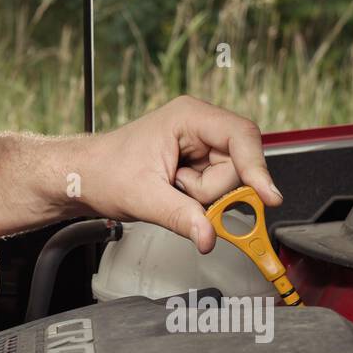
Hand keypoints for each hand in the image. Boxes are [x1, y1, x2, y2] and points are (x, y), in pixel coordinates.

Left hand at [79, 95, 281, 253]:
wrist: (85, 177)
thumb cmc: (104, 171)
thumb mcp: (143, 197)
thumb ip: (181, 217)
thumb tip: (209, 235)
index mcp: (188, 116)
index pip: (242, 136)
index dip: (257, 167)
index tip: (267, 195)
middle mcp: (199, 125)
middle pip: (239, 164)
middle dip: (213, 189)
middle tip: (178, 191)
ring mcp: (201, 144)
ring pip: (230, 180)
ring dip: (203, 196)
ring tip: (171, 189)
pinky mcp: (199, 162)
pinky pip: (218, 188)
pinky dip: (199, 199)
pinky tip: (176, 192)